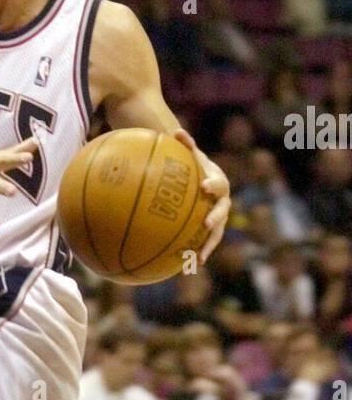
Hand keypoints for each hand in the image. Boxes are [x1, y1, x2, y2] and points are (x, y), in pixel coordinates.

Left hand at [174, 129, 229, 262]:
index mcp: (218, 183)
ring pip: (216, 234)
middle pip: (222, 211)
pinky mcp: (209, 231)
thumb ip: (185, 145)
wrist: (203, 180)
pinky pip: (202, 243)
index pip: (218, 184)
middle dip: (215, 218)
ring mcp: (217, 218)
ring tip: (199, 258)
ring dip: (209, 245)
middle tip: (207, 223)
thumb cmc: (193, 166)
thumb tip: (176, 131)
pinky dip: (195, 254)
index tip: (204, 186)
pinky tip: (182, 268)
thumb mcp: (190, 156)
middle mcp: (222, 202)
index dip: (213, 184)